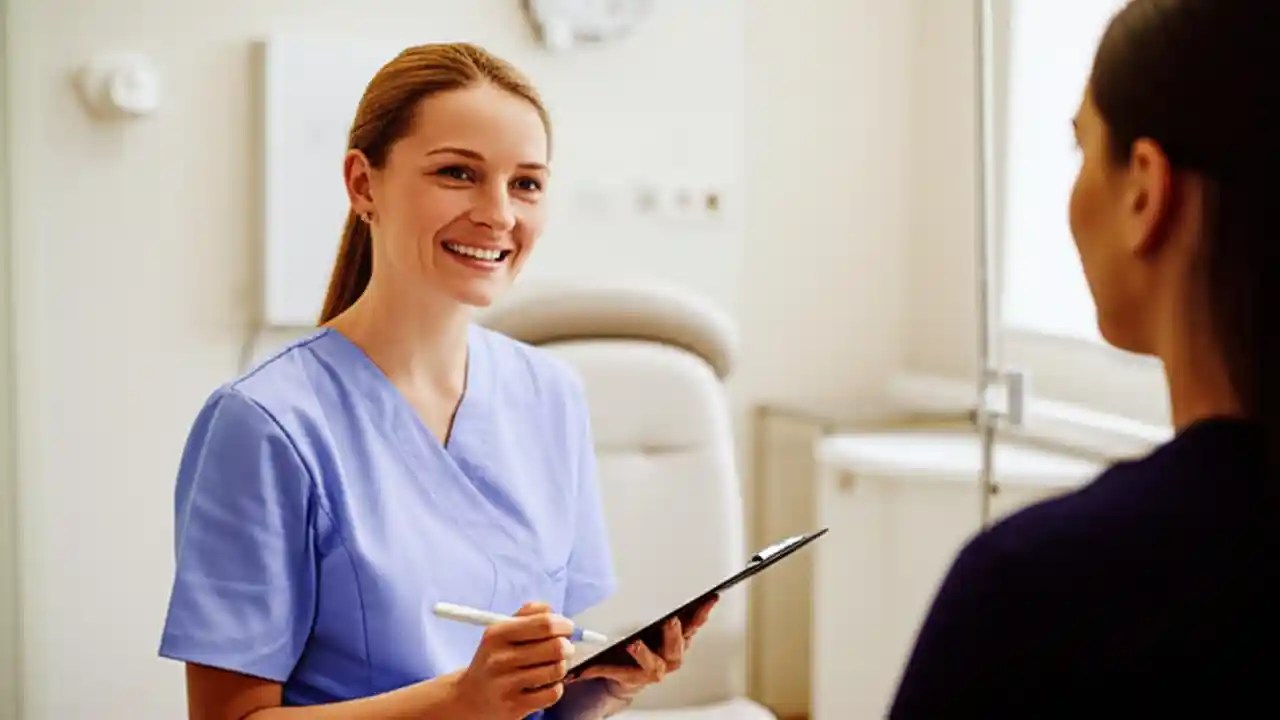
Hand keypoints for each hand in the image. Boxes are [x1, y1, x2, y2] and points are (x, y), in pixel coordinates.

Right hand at [451, 602, 576, 719]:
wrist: (470, 697)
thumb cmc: (494, 659)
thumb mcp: (502, 631)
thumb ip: (528, 614)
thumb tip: (553, 612)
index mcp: (498, 634)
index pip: (544, 624)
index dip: (563, 625)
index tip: (567, 628)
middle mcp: (500, 658)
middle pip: (556, 647)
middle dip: (567, 647)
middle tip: (564, 648)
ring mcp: (506, 684)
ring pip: (557, 670)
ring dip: (561, 667)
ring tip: (552, 666)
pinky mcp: (514, 706)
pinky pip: (553, 693)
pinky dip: (556, 687)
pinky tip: (545, 684)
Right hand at [572, 594, 718, 700]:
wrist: (629, 675)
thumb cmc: (615, 667)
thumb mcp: (601, 668)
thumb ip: (589, 669)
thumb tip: (570, 671)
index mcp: (641, 673)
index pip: (642, 667)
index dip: (640, 656)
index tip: (632, 644)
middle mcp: (662, 664)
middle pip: (670, 653)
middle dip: (670, 637)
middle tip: (669, 621)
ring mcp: (674, 652)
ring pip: (685, 638)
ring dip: (694, 622)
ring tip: (703, 603)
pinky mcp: (681, 639)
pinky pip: (694, 626)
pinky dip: (701, 613)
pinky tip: (709, 599)